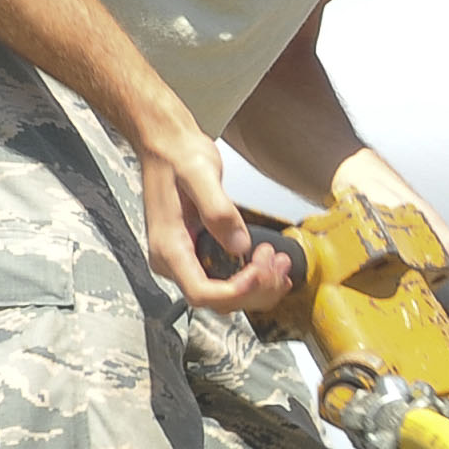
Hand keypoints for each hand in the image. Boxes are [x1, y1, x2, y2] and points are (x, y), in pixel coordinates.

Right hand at [130, 115, 276, 316]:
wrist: (168, 147)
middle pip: (218, 301)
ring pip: (226, 296)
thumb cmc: (178, 157)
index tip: (259, 271)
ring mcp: (186, 261)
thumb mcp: (200, 175)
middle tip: (277, 261)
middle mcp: (174, 261)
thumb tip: (239, 245)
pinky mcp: (199, 255)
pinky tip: (271, 266)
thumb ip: (218, 211)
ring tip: (280, 262)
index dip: (235, 291)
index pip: (201, 293)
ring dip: (258, 287)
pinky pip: (227, 282)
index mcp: (169, 248)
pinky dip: (253, 281)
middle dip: (254, 288)